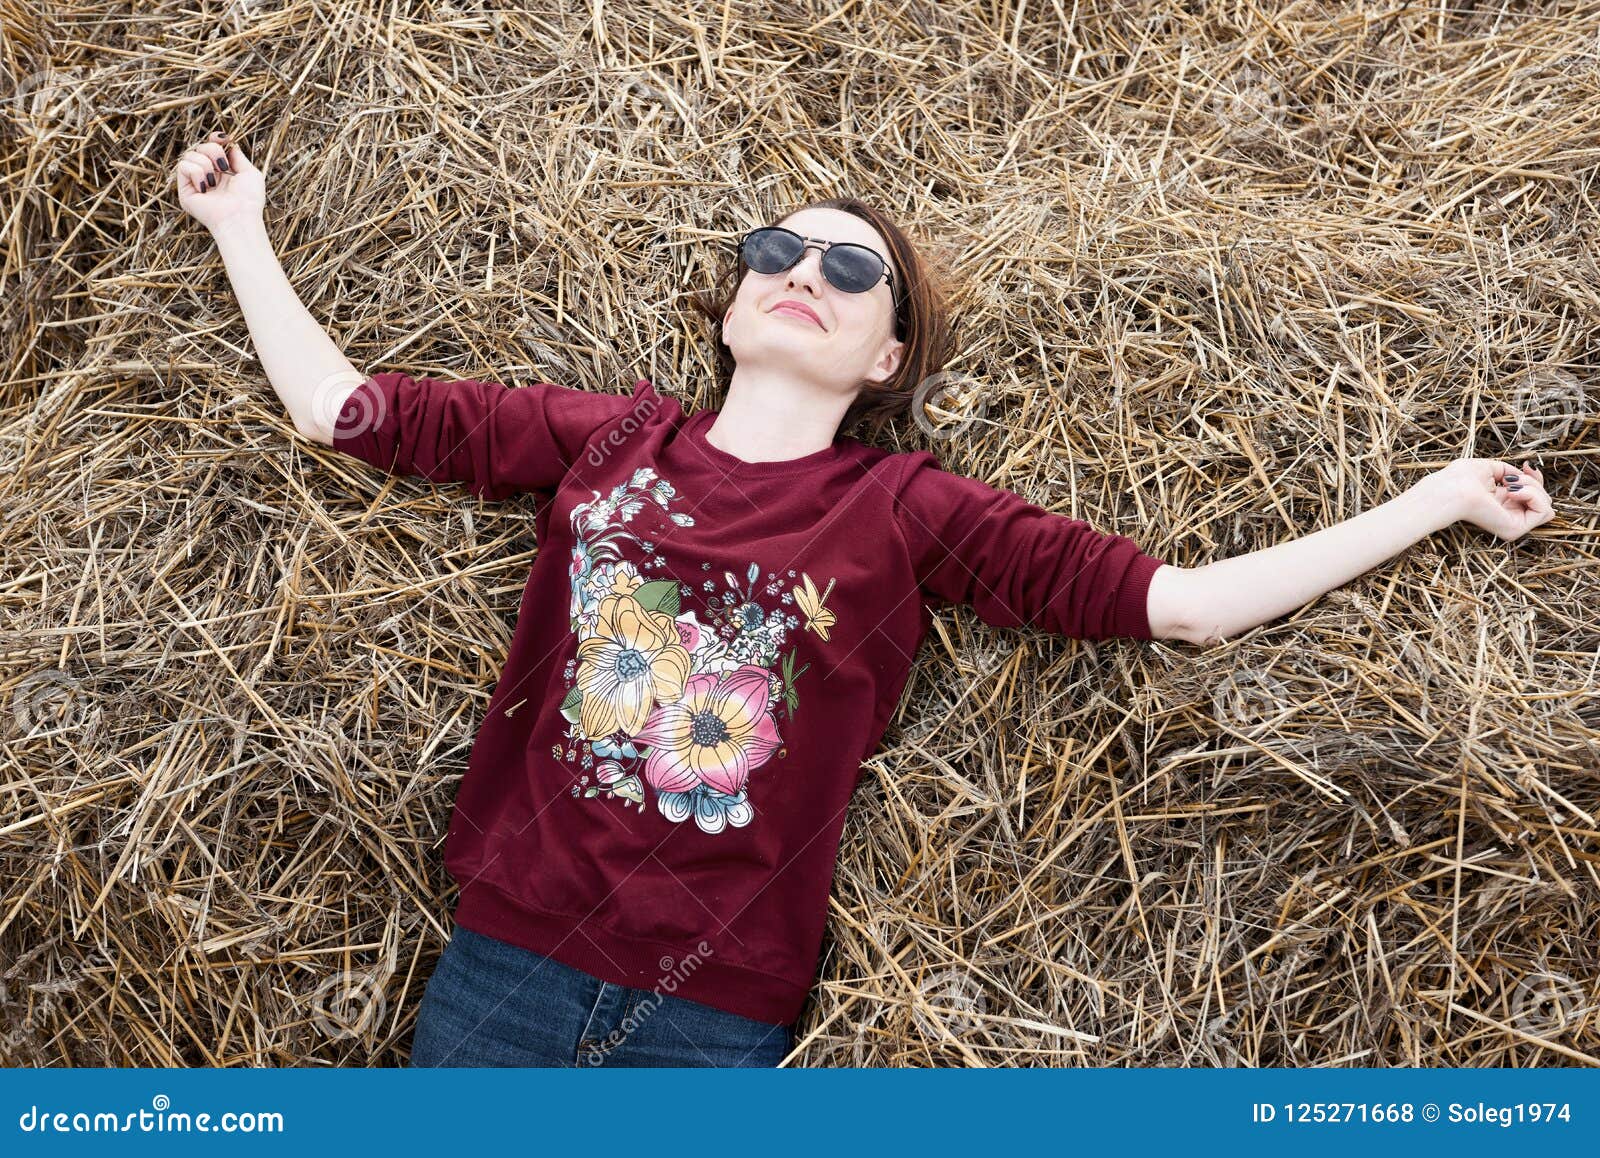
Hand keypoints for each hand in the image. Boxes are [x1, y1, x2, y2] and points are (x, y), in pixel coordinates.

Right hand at [174, 131, 264, 233]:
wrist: (240, 217)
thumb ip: (238, 156)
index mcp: (223, 171)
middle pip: (201, 147)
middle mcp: (208, 175)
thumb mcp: (250, 173)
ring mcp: (196, 182)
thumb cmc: (249, 200)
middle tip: (224, 167)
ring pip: (190, 154)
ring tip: (215, 181)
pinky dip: (196, 172)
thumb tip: (229, 143)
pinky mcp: (185, 190)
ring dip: (206, 164)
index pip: (211, 147)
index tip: (224, 139)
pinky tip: (206, 186)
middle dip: (213, 151)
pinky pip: (183, 166)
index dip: (215, 139)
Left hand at [1422, 457, 1554, 541]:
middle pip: (1543, 499)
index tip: (1526, 466)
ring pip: (1546, 505)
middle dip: (1534, 482)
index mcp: (1502, 502)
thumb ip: (1510, 472)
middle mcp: (1509, 515)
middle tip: (1511, 478)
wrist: (1452, 489)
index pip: (1533, 494)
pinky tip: (1512, 492)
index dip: (1535, 478)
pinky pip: (1543, 511)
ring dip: (1533, 487)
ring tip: (1510, 485)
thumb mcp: (1490, 468)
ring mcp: (1513, 524)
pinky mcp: (1515, 529)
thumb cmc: (1462, 478)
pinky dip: (1532, 495)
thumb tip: (1527, 473)